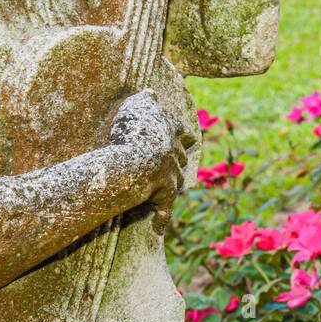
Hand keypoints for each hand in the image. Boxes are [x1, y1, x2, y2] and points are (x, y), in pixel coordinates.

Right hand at [107, 90, 190, 211]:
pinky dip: (161, 219)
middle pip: (182, 155)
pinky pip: (163, 208)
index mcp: (171, 131)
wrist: (135, 162)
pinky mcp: (164, 193)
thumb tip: (151, 92)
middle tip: (179, 161)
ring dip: (174, 183)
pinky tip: (159, 229)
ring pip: (177, 179)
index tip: (188, 137)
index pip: (183, 132)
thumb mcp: (138, 106)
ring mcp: (172, 173)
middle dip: (180, 158)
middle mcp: (176, 151)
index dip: (184, 134)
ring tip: (172, 187)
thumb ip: (145, 99)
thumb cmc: (132, 131)